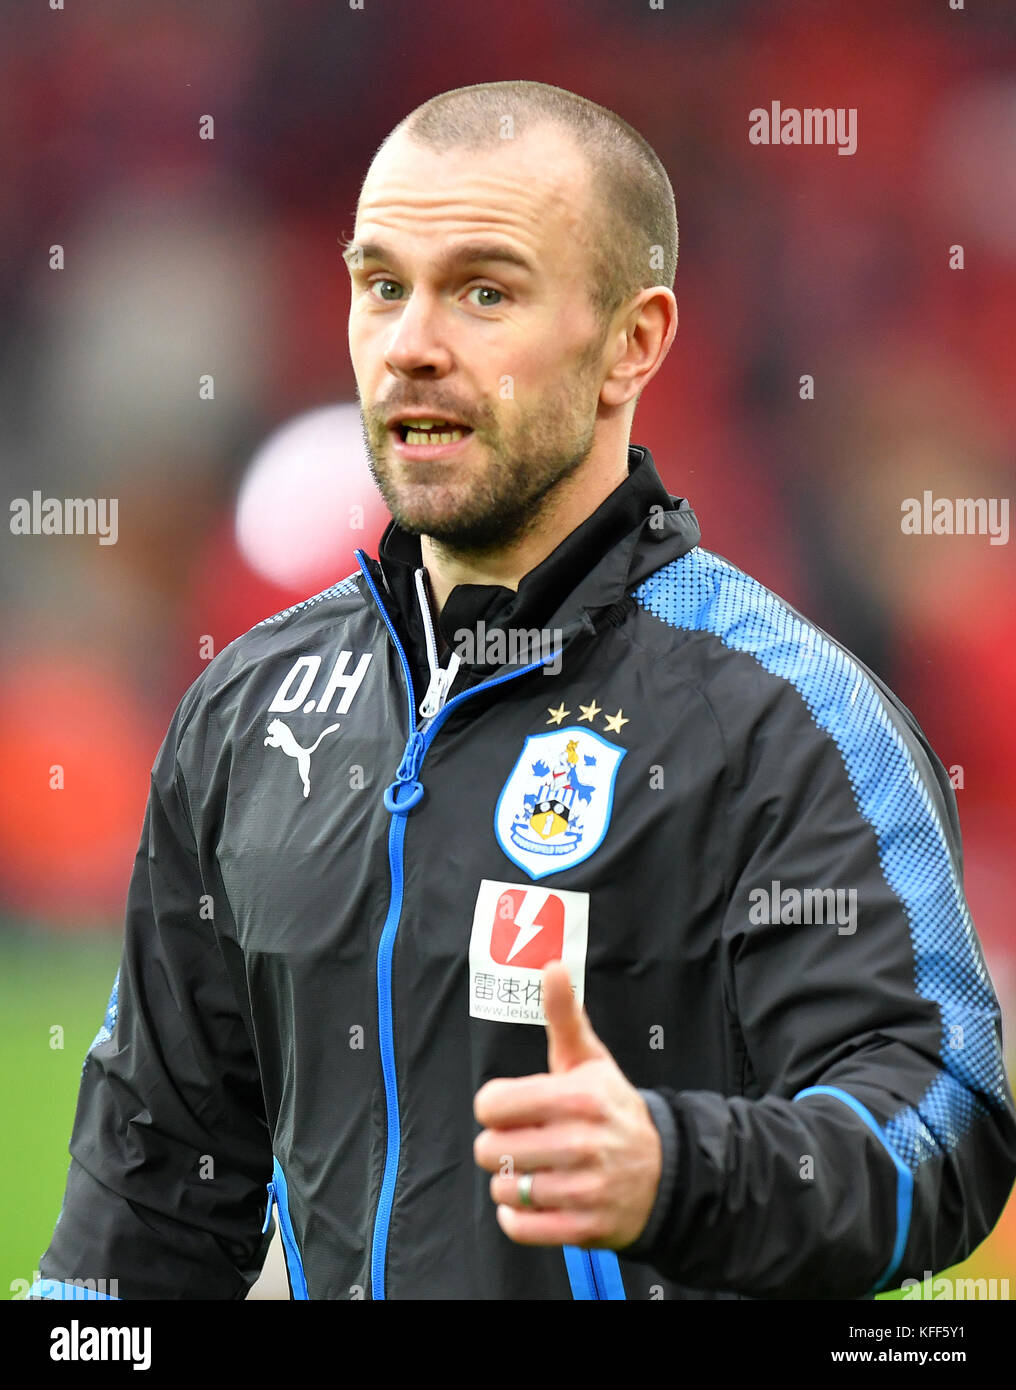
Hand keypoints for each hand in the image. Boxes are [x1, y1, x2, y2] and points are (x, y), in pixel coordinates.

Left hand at [472, 960, 662, 1248]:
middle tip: (522, 1141)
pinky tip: (532, 1200)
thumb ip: (565, 1016)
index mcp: (577, 1097)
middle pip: (491, 1149)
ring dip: (509, 1182)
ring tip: (532, 1170)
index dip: (494, 1106)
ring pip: (504, 1190)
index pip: (492, 1104)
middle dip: (499, 1145)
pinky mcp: (585, 1227)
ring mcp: (584, 1188)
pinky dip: (517, 1218)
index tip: (511, 1108)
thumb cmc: (614, 1109)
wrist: (668, 1170)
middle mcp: (581, 1143)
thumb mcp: (591, 1061)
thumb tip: (551, 967)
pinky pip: (520, 1228)